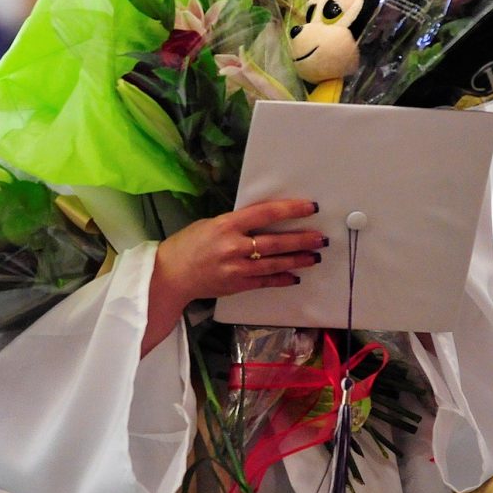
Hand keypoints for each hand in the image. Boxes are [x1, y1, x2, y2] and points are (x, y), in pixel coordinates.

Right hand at [142, 198, 323, 354]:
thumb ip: (237, 224)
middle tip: (320, 237)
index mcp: (227, 224)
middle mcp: (234, 246)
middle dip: (301, 239)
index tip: (310, 208)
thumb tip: (264, 221)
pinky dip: (282, 279)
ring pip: (275, 263)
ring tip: (315, 256)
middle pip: (276, 241)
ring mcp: (237, 268)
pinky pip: (265, 281)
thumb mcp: (211, 224)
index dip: (291, 210)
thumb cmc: (189, 244)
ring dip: (297, 259)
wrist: (171, 275)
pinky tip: (295, 276)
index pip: (266, 213)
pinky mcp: (237, 285)